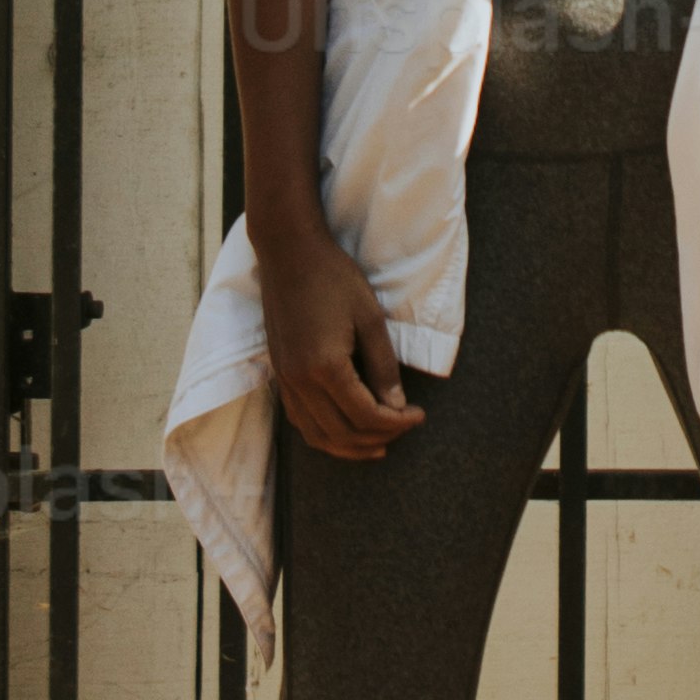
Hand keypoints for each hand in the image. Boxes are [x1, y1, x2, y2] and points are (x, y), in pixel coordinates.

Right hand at [263, 219, 421, 460]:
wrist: (288, 252)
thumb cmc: (333, 278)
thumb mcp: (369, 318)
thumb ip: (384, 366)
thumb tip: (397, 406)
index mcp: (325, 367)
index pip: (365, 416)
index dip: (396, 424)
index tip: (419, 416)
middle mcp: (300, 382)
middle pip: (341, 433)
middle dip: (377, 438)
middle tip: (404, 427)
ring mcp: (285, 380)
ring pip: (316, 435)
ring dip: (348, 447)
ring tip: (377, 444)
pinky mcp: (279, 374)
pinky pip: (300, 420)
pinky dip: (324, 434)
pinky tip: (343, 429)